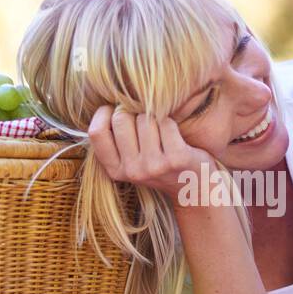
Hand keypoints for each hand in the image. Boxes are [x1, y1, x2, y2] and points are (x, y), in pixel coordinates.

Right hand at [88, 104, 212, 199]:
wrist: (195, 189)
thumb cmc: (161, 167)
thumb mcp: (132, 162)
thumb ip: (116, 141)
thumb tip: (106, 103)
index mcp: (115, 171)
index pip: (97, 132)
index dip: (103, 113)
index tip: (115, 110)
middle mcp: (132, 170)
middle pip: (121, 119)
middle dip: (133, 112)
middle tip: (146, 120)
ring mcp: (154, 166)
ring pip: (145, 118)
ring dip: (155, 116)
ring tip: (162, 131)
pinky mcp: (176, 158)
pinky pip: (166, 122)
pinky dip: (172, 122)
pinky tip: (176, 134)